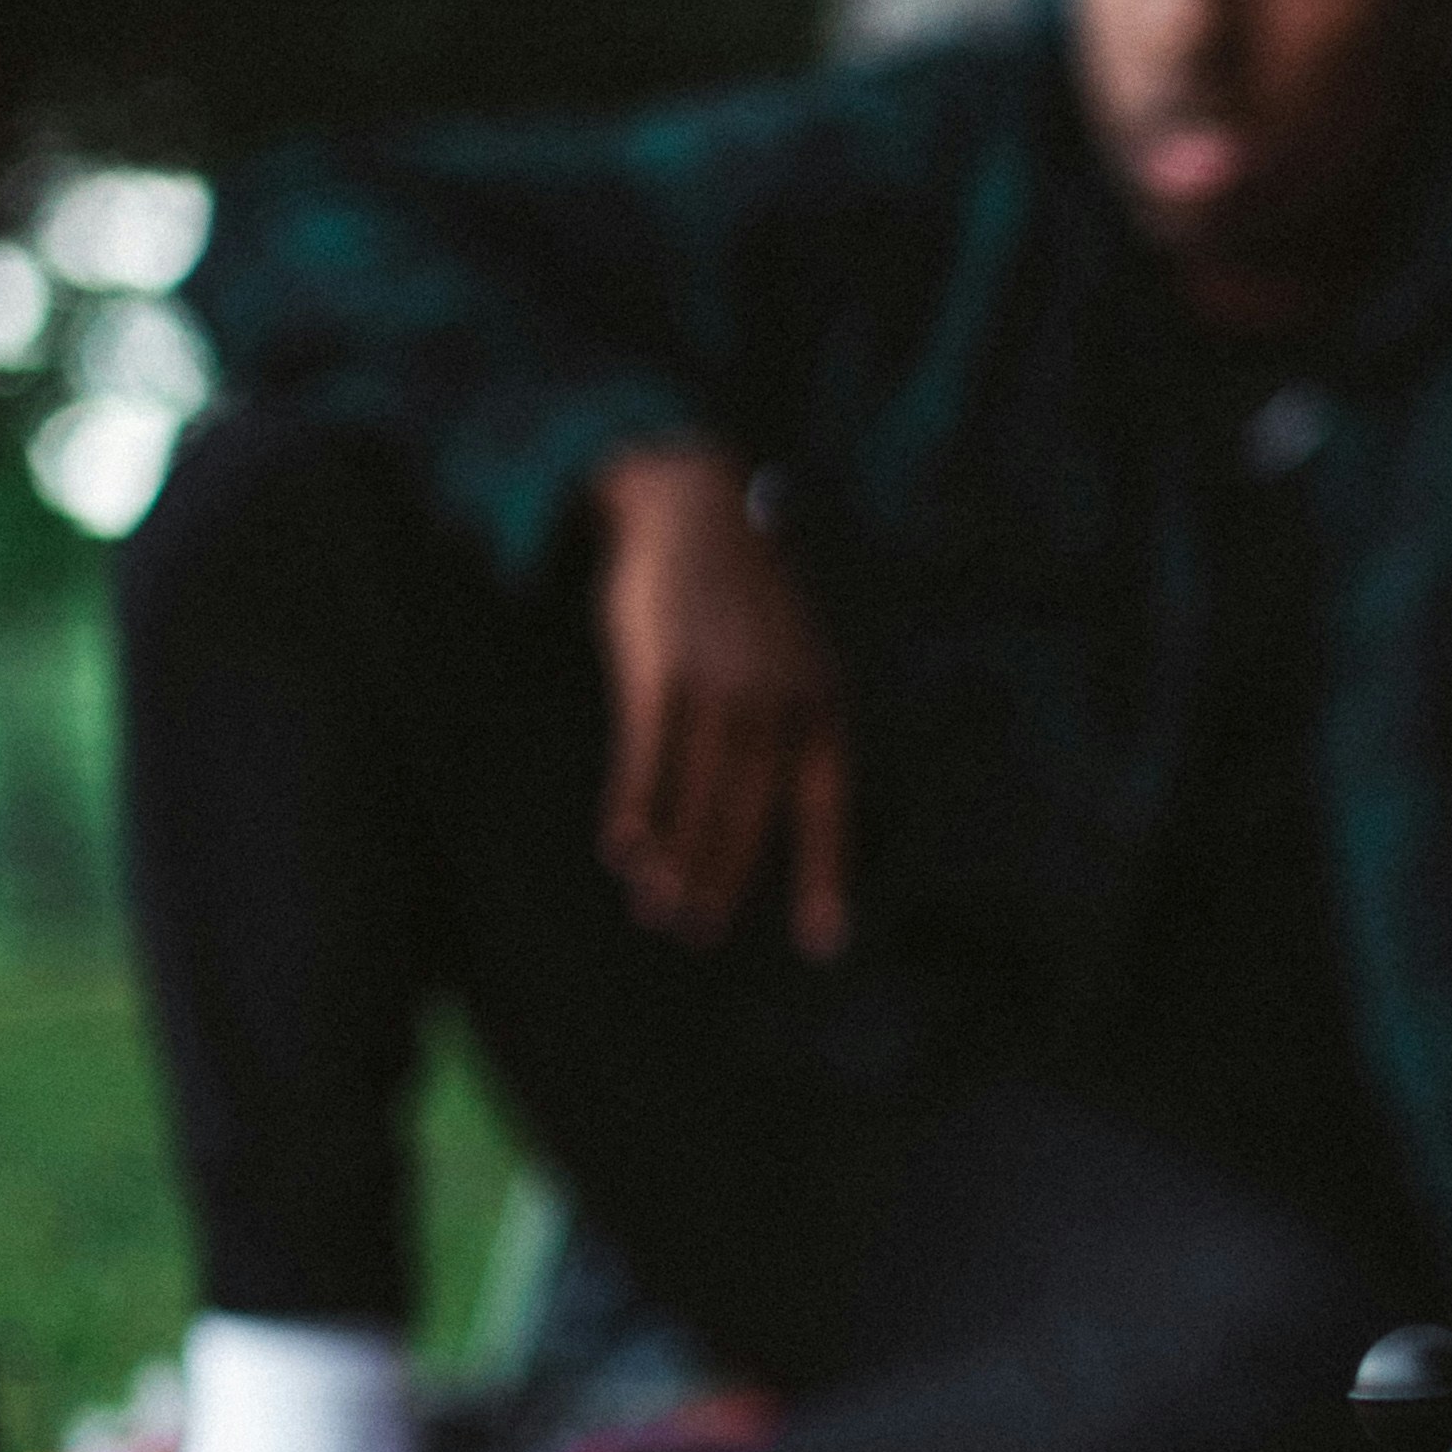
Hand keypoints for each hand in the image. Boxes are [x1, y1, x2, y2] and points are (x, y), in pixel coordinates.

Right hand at [588, 443, 849, 956]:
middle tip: (699, 933)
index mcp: (821, 699)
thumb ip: (793, 727)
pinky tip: (624, 847)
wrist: (695, 509)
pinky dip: (636, 804)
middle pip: (753, 809)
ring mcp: (720, 680)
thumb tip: (776, 813)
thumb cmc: (743, 604)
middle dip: (726, 878)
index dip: (824, 873)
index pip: (827, 804)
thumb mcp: (792, 657)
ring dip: (676, 856)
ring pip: (700, 791)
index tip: (822, 942)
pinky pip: (648, 752)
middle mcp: (778, 696)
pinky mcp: (662, 666)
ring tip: (658, 909)